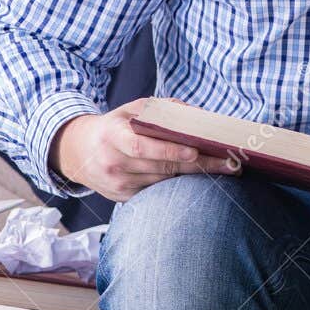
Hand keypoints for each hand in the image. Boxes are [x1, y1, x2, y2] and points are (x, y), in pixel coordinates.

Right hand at [49, 98, 240, 201]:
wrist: (78, 152)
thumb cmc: (114, 126)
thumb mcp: (132, 110)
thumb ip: (163, 110)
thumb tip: (198, 116)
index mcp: (113, 136)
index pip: (141, 146)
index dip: (169, 150)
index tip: (195, 151)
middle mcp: (114, 163)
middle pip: (162, 167)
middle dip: (199, 165)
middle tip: (231, 164)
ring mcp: (118, 184)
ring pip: (163, 182)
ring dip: (194, 177)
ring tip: (225, 170)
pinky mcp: (123, 199)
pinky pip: (156, 193)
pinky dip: (178, 187)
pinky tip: (199, 182)